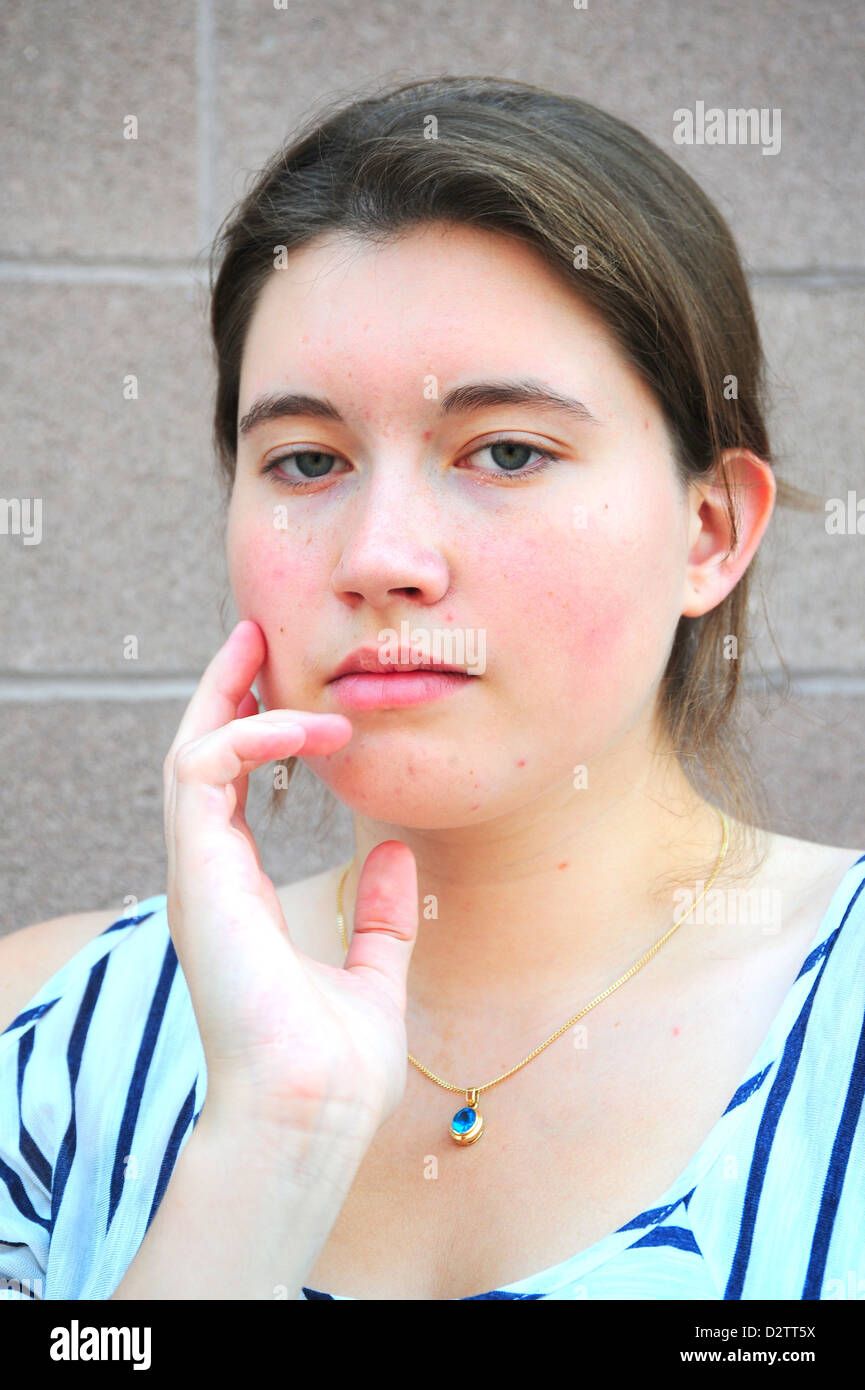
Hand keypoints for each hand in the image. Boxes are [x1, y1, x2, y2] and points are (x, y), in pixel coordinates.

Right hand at [163, 619, 419, 1143]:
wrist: (313, 1112)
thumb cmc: (336, 1065)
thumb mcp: (373, 971)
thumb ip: (383, 917)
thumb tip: (399, 859)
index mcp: (239, 898)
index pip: (229, 793)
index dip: (252, 731)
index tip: (291, 688)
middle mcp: (210, 879)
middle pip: (199, 759)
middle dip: (223, 691)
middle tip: (254, 633)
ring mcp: (198, 875)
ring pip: (189, 752)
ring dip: (227, 694)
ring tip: (264, 646)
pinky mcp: (200, 871)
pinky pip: (204, 770)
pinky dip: (249, 733)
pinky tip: (309, 725)